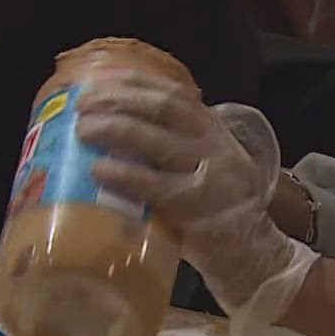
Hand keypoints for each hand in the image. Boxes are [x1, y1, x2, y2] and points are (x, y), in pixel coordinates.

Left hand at [76, 75, 316, 335]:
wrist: (252, 254)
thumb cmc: (216, 211)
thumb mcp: (204, 167)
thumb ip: (173, 147)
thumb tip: (113, 129)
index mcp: (214, 130)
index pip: (173, 93)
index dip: (133, 83)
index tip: (99, 81)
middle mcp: (214, 144)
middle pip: (162, 108)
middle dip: (118, 100)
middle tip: (82, 105)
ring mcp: (209, 174)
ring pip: (157, 140)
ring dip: (115, 129)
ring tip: (83, 130)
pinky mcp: (197, 206)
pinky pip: (153, 186)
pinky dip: (123, 175)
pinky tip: (98, 170)